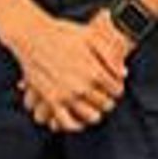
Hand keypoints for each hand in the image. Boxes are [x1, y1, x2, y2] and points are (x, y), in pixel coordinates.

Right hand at [12, 12, 127, 132]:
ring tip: (94, 108)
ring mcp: (66, 95)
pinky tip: (79, 122)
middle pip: (106, 104)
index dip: (117, 88)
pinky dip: (75, 125)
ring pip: (91, 117)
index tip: (114, 86)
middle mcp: (82, 86)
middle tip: (105, 96)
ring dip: (95, 113)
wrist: (33, 35)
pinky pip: (66, 122)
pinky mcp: (51, 100)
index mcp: (95, 71)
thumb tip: (124, 73)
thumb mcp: (91, 36)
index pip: (117, 90)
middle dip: (108, 100)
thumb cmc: (63, 32)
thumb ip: (110, 54)